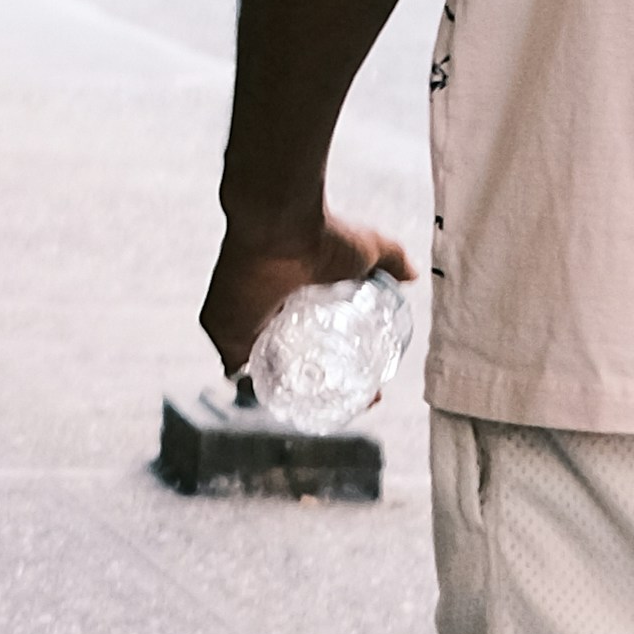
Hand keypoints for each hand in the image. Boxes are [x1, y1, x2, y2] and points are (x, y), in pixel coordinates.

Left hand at [201, 200, 410, 390]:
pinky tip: (292, 404)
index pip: (313, 340)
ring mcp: (242, 323)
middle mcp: (266, 311)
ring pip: (268, 371)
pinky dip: (260, 390)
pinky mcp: (222, 330)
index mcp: (293, 295)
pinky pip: (238, 372)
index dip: (339, 366)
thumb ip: (391, 260)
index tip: (370, 385)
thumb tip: (411, 275)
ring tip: (332, 407)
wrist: (280, 226)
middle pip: (293, 361)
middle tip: (356, 399)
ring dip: (296, 393)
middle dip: (322, 385)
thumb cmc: (322, 233)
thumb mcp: (369, 248)